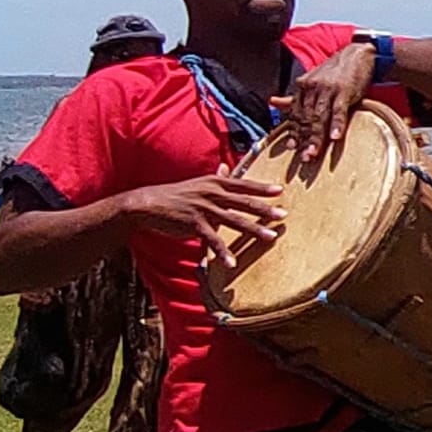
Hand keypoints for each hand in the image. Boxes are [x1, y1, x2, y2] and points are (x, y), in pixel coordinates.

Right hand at [127, 170, 284, 266]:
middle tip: (284, 215)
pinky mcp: (193, 224)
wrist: (147, 203)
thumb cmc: (175, 194)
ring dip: (253, 230)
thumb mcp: (198, 184)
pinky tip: (232, 263)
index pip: (243, 184)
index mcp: (215, 183)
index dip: (262, 187)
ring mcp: (203, 209)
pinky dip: (223, 252)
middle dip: (265, 209)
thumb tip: (227, 168)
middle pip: (244, 202)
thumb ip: (216, 179)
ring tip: (271, 237)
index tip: (280, 190)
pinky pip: (212, 240)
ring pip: (234, 220)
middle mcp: (212, 193)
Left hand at [272, 43, 376, 162]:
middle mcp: (312, 87)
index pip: (295, 113)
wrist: (358, 54)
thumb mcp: (313, 80)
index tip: (291, 147)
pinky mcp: (344, 91)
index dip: (293, 131)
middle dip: (303, 139)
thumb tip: (272, 102)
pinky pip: (339, 110)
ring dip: (315, 137)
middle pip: (306, 118)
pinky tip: (334, 137)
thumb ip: (295, 95)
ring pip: (319, 117)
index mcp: (302, 86)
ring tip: (313, 153)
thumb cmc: (336, 71)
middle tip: (303, 157)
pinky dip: (336, 124)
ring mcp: (328, 89)